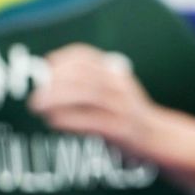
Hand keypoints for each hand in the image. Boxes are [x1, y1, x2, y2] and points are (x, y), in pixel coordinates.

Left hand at [28, 44, 160, 153]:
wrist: (157, 137)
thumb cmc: (126, 115)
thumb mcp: (113, 90)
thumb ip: (88, 82)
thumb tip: (46, 79)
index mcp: (116, 74)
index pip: (86, 57)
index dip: (63, 59)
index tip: (47, 67)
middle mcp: (120, 87)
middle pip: (82, 76)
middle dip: (54, 83)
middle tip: (36, 95)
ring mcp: (122, 108)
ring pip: (86, 95)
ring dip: (56, 99)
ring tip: (38, 107)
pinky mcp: (121, 129)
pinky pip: (90, 120)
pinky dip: (68, 120)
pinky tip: (53, 122)